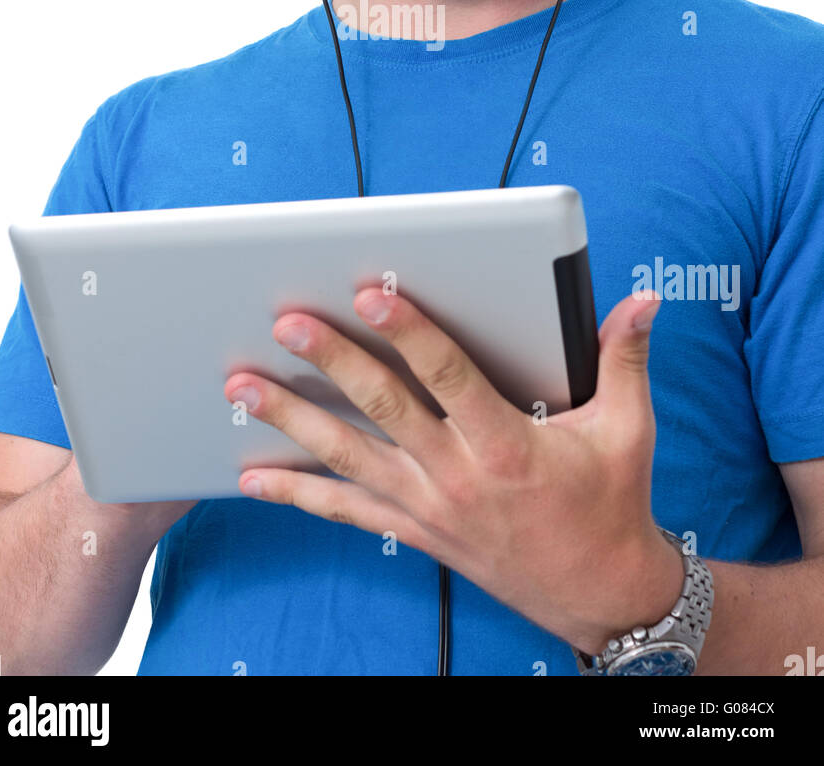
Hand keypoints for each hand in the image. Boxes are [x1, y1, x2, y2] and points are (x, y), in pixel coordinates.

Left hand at [223, 285, 682, 652]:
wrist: (602, 595)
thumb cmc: (613, 503)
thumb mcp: (628, 428)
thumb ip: (625, 357)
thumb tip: (644, 300)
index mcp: (507, 444)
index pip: (448, 375)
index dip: (409, 331)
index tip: (369, 293)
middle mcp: (458, 476)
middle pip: (383, 408)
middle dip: (332, 361)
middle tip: (287, 323)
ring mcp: (429, 508)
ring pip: (349, 457)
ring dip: (293, 420)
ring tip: (243, 387)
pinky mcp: (416, 531)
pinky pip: (347, 510)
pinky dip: (298, 491)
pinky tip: (253, 476)